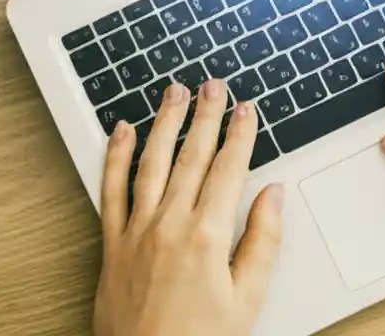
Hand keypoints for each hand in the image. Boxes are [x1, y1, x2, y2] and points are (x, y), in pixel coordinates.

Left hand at [93, 79, 283, 335]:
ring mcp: (137, 232)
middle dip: (206, 115)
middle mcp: (169, 225)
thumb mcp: (247, 299)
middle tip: (214, 84)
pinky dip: (116, 158)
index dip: (241, 134)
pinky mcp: (112, 245)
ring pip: (151, 162)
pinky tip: (121, 132)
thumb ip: (262, 243)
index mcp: (208, 236)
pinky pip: (111, 190)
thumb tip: (273, 197)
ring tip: (173, 92)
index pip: (229, 169)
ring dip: (164, 122)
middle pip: (192, 156)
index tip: (247, 108)